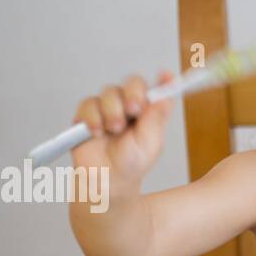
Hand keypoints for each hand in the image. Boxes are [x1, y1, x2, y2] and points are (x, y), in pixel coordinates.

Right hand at [70, 70, 175, 188]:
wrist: (106, 180)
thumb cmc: (131, 163)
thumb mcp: (149, 143)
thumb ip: (156, 118)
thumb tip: (166, 97)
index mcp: (149, 113)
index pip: (157, 91)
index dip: (164, 81)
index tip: (167, 76)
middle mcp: (130, 106)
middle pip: (132, 83)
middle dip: (133, 94)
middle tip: (134, 109)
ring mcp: (108, 108)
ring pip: (110, 92)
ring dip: (112, 110)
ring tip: (114, 129)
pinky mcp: (88, 114)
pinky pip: (88, 104)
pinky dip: (93, 117)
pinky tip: (97, 132)